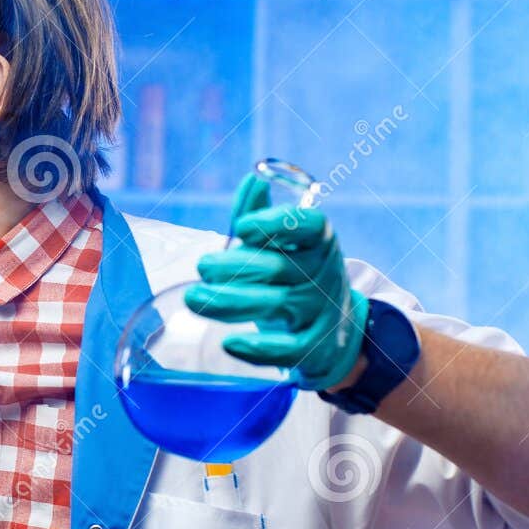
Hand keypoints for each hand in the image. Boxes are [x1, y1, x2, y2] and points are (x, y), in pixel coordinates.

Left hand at [184, 172, 366, 390]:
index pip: (310, 225)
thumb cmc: (295, 277)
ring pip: (274, 305)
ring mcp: (319, 311)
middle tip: (202, 266)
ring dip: (230, 303)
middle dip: (235, 267)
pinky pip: (287, 349)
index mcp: (318, 242)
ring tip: (193, 297)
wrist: (334, 331)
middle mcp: (322, 274)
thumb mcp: (284, 245)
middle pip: (278, 267)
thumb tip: (252, 179)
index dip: (277, 223)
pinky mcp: (313, 347)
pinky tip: (230, 343)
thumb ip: (261, 215)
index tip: (240, 227)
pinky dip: (259, 349)